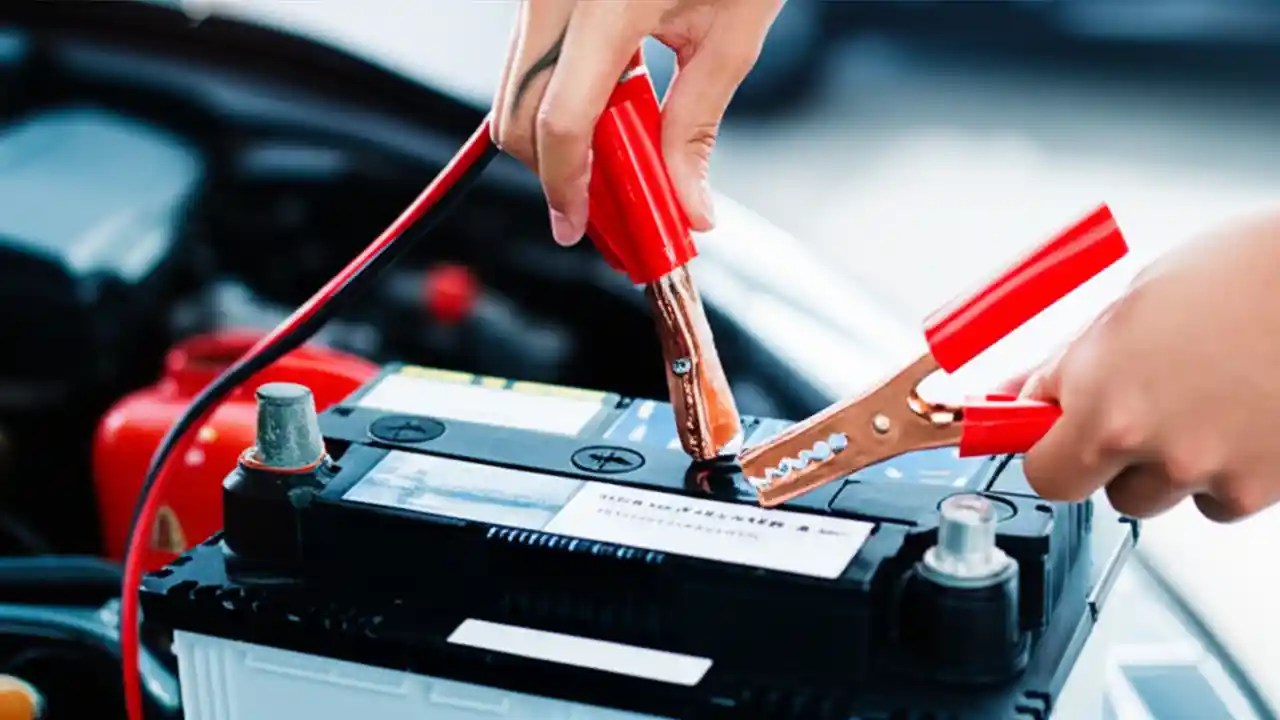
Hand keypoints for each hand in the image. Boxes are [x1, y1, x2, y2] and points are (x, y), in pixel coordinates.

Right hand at [491, 0, 781, 245]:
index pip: (562, 121)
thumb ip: (697, 128)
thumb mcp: (732, 35)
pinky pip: (532, 66)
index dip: (566, 188)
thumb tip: (687, 206)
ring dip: (559, 143)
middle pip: (518, 116)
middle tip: (605, 212)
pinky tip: (611, 120)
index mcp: (608, 4)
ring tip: (619, 167)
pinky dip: (562, 106)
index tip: (577, 228)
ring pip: (516, 93)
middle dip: (555, 174)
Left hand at [1010, 210, 1279, 522]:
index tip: (1049, 431)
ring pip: (1153, 493)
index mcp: (1101, 394)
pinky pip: (1214, 498)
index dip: (1044, 446)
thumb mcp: (1131, 305)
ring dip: (1160, 462)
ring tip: (1200, 399)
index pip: (1040, 469)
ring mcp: (1206, 471)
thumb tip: (1018, 396)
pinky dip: (1220, 469)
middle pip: (1089, 488)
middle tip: (1124, 409)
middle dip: (1095, 456)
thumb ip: (1070, 364)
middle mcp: (1147, 442)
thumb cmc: (1242, 274)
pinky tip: (1240, 416)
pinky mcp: (1257, 490)